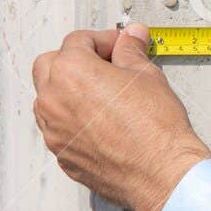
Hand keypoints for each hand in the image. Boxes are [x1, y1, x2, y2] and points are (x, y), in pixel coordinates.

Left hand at [33, 23, 210, 210]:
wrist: (161, 173)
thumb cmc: (156, 128)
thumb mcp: (147, 76)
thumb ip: (131, 52)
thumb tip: (132, 37)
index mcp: (70, 71)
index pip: (78, 41)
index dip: (103, 40)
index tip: (120, 47)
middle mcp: (52, 98)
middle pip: (50, 65)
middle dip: (74, 60)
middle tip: (106, 67)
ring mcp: (53, 129)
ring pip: (49, 98)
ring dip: (69, 91)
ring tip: (104, 97)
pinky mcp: (61, 153)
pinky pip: (58, 126)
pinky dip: (73, 119)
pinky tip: (103, 123)